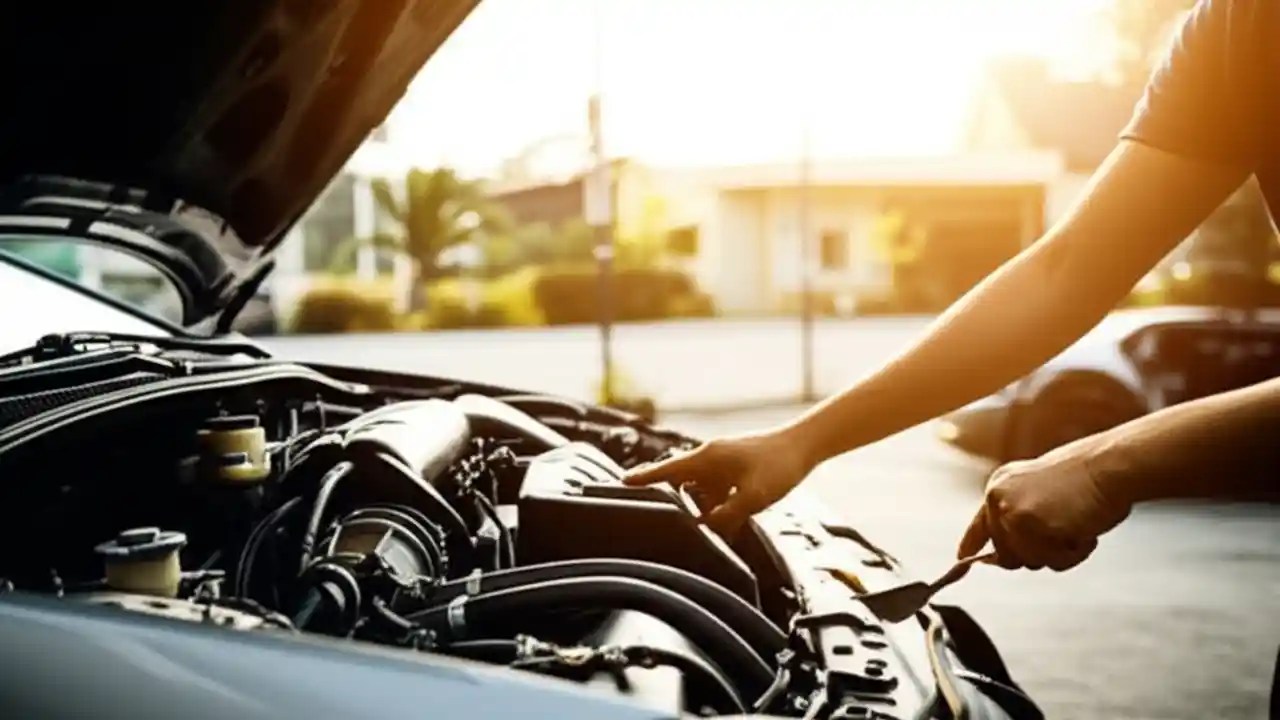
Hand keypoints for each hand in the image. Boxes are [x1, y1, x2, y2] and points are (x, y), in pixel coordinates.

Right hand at [624, 428, 812, 537]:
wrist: (806, 445)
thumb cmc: (779, 465)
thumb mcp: (753, 497)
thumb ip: (726, 516)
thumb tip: (705, 531)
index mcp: (707, 458)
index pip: (667, 469)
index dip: (643, 479)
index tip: (620, 484)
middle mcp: (710, 458)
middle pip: (679, 482)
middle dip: (671, 502)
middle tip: (660, 523)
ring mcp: (723, 464)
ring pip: (699, 490)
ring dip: (699, 509)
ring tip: (699, 530)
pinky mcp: (736, 471)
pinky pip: (716, 492)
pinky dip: (715, 507)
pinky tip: (725, 524)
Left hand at [957, 434, 1134, 570]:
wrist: (1110, 466)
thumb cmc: (1088, 479)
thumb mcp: (1041, 493)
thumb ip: (1020, 518)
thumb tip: (1005, 556)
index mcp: (1001, 487)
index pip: (980, 525)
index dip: (971, 545)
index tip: (961, 560)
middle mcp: (999, 499)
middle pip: (1007, 555)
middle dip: (1037, 552)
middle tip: (1064, 530)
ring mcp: (1012, 512)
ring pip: (1032, 562)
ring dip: (1060, 552)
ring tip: (1077, 524)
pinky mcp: (1030, 525)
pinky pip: (1054, 562)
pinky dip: (1074, 554)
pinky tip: (1083, 529)